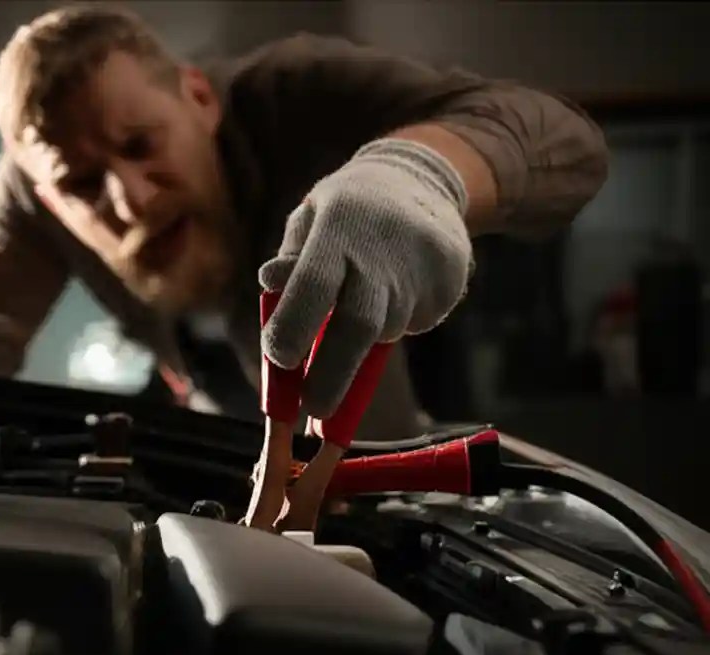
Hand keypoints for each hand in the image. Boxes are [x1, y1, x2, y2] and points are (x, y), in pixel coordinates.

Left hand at [260, 138, 472, 417]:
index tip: (279, 361)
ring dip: (362, 339)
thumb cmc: (346, 211)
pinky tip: (396, 288)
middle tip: (314, 409)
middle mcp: (382, 248)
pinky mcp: (449, 284)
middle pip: (358, 324)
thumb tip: (270, 282)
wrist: (423, 180)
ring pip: (386, 329)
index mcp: (339, 226)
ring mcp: (422, 267)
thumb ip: (291, 259)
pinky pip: (414, 322)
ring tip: (364, 295)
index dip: (296, 326)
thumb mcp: (310, 218)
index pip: (314, 283)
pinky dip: (396, 321)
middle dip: (333, 374)